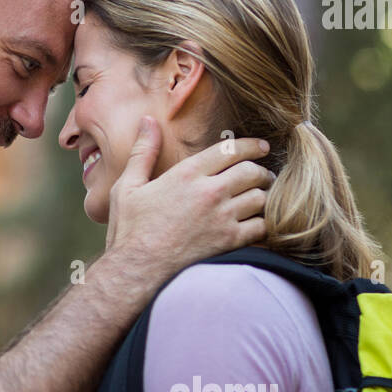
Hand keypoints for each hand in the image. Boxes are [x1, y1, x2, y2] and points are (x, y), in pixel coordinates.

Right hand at [105, 115, 271, 271]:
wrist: (136, 270)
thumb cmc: (129, 229)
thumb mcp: (127, 186)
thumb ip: (143, 152)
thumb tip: (148, 121)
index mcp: (186, 174)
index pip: (230, 150)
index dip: (251, 145)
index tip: (261, 147)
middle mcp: (209, 192)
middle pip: (252, 171)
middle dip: (260, 170)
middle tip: (262, 174)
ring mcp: (222, 217)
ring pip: (261, 197)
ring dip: (263, 196)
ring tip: (261, 197)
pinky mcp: (229, 241)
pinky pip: (262, 226)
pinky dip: (264, 222)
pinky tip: (258, 222)